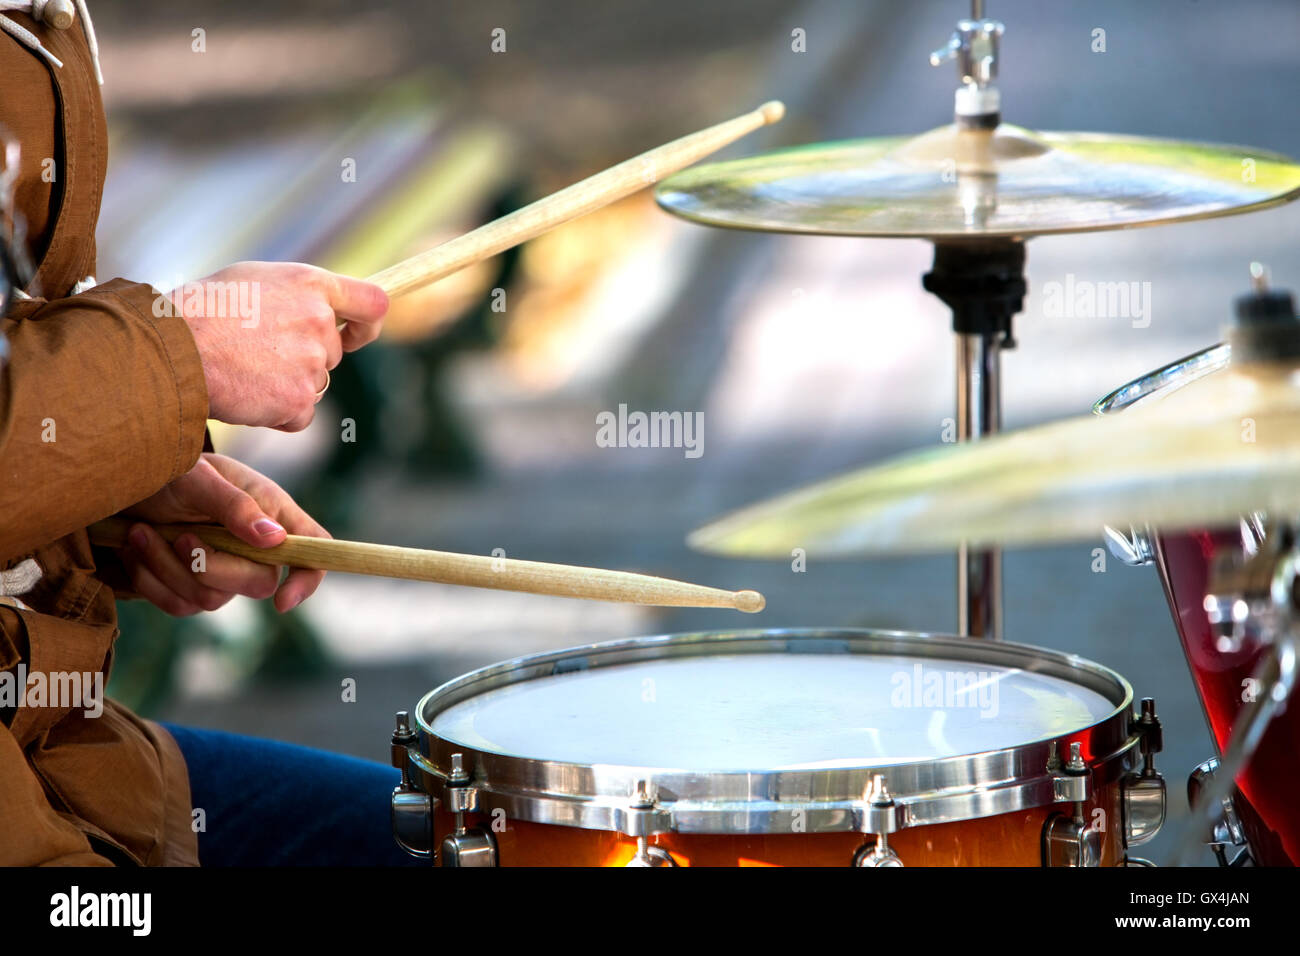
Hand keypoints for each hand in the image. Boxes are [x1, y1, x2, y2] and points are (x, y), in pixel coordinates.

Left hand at [115, 453, 329, 614]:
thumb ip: (235, 506)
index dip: (308, 577)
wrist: (124, 484)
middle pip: (259, 584)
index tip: (281, 602)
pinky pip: (179, 605)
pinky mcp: (191, 588)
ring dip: (168, 567)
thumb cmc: (170, 470)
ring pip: (211, 598)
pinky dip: (151, 579)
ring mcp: (224, 571)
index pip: (313, 547)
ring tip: (141, 531)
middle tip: (179, 536)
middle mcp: (255, 546)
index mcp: (271, 511)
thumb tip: (274, 540)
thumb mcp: (198, 478)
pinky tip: (136, 548)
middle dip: (212, 568)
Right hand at [172, 261, 387, 430]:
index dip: (367, 324)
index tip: (357, 335)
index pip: (373, 303)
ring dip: (286, 385)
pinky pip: (300, 415)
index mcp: (310, 284)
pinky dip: (278, 414)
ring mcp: (312, 361)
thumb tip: (318, 309)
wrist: (171, 350)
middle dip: (304, 358)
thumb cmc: (200, 311)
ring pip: (314, 383)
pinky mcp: (299, 398)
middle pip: (334, 352)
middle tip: (255, 354)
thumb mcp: (252, 280)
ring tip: (243, 370)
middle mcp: (319, 320)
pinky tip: (247, 397)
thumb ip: (294, 294)